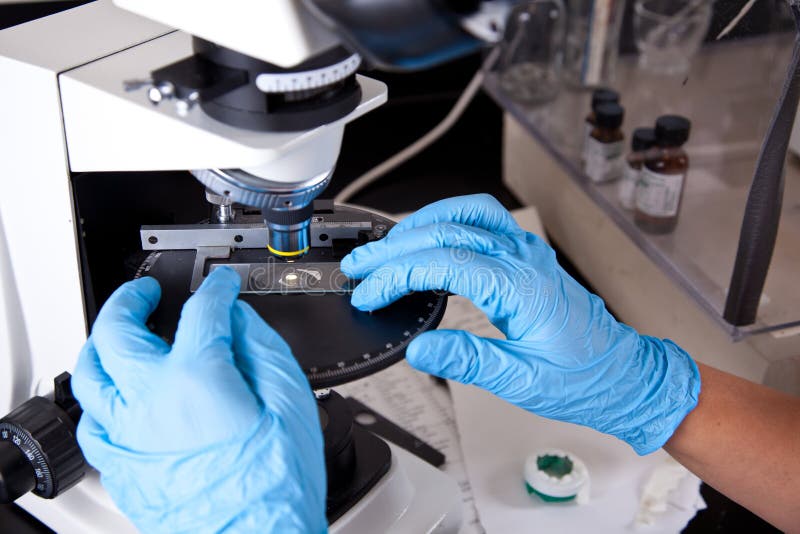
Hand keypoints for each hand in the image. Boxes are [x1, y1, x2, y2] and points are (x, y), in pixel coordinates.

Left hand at [72, 268, 325, 532]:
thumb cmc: (276, 481)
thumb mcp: (290, 398)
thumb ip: (261, 347)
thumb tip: (239, 320)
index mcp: (196, 377)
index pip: (201, 311)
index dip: (216, 289)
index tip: (222, 285)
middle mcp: (150, 400)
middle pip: (118, 329)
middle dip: (131, 298)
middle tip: (145, 293)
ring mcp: (128, 435)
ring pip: (89, 374)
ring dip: (101, 343)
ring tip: (115, 334)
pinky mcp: (121, 467)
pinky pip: (92, 423)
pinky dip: (100, 399)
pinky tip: (115, 396)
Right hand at [341, 194, 699, 454]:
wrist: (623, 375)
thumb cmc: (583, 379)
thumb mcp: (522, 382)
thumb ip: (468, 360)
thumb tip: (420, 349)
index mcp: (522, 286)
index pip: (444, 263)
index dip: (398, 274)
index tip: (370, 292)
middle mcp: (524, 260)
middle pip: (448, 231)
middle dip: (396, 246)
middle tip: (361, 265)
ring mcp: (528, 253)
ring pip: (467, 214)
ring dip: (422, 223)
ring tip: (387, 245)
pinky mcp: (527, 258)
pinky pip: (483, 221)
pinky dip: (447, 223)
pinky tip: (429, 237)